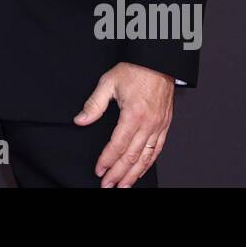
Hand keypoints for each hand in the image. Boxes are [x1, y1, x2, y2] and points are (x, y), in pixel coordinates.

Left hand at [74, 61, 173, 187]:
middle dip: (118, 173)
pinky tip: (140, 171)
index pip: (117, 145)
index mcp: (133, 114)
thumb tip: (80, 120)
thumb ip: (94, 104)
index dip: (107, 160)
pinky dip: (148, 163)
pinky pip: (157, 149)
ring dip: (134, 174)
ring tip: (123, 185)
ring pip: (146, 157)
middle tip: (108, 185)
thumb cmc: (135, 69)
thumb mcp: (108, 82)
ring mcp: (158, 126)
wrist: (158, 60)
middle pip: (132, 156)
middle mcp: (148, 124)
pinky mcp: (164, 125)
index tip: (99, 170)